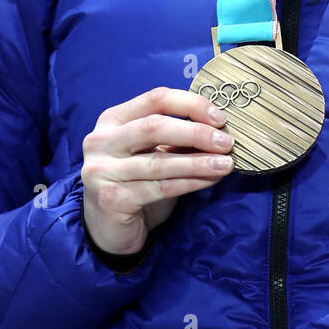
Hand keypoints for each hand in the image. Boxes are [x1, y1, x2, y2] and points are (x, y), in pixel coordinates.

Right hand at [80, 86, 234, 257]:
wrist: (110, 229)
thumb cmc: (136, 184)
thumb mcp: (153, 154)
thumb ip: (176, 138)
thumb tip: (219, 129)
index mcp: (113, 120)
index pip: (156, 100)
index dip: (191, 105)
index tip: (220, 118)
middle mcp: (101, 141)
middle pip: (154, 127)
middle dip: (196, 133)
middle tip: (226, 142)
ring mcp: (102, 170)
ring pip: (159, 162)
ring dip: (198, 162)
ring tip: (226, 164)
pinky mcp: (111, 198)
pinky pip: (159, 188)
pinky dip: (189, 183)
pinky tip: (210, 180)